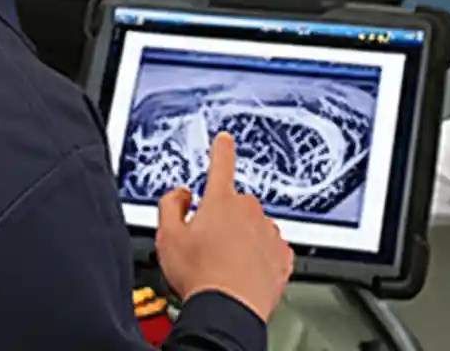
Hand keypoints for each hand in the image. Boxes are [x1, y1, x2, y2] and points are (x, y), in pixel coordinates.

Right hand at [155, 132, 294, 321]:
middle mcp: (249, 210)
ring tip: (225, 265)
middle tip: (208, 245)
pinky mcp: (282, 255)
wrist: (229, 309)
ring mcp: (269, 232)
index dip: (221, 150)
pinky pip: (270, 250)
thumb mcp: (167, 237)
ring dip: (243, 240)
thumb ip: (170, 205)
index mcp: (220, 201)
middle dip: (224, 219)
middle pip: (236, 205)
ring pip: (254, 228)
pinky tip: (244, 273)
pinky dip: (259, 258)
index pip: (221, 164)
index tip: (225, 140)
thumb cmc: (199, 275)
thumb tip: (180, 195)